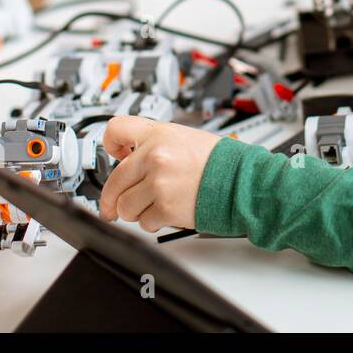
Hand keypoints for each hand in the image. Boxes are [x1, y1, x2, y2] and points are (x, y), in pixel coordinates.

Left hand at [98, 116, 223, 231]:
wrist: (242, 181)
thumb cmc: (218, 161)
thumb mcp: (183, 137)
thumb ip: (154, 144)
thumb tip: (130, 158)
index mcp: (157, 135)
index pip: (115, 130)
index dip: (110, 145)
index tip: (112, 155)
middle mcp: (155, 157)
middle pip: (114, 181)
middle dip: (112, 198)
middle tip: (112, 205)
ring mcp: (159, 184)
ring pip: (125, 206)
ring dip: (134, 212)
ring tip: (150, 206)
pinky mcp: (166, 208)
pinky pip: (144, 222)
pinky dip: (151, 222)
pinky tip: (165, 213)